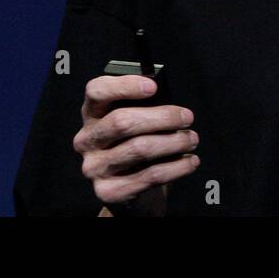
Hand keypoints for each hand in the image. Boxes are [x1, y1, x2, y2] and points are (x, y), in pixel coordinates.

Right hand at [73, 75, 199, 215]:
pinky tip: (189, 161)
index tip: (153, 86)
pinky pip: (149, 176)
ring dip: (174, 142)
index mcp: (92, 113)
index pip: (96, 91)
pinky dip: (176, 167)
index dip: (124, 86)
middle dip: (162, 117)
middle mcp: (87, 139)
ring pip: (139, 148)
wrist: (131, 188)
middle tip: (187, 117)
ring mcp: (94, 167)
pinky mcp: (108, 191)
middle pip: (122, 121)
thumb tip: (170, 105)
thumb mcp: (137, 120)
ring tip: (192, 140)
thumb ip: (145, 107)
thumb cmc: (137, 142)